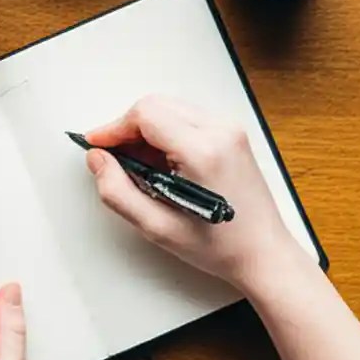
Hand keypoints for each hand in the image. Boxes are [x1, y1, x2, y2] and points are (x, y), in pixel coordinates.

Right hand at [84, 95, 309, 296]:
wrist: (262, 253)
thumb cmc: (221, 246)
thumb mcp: (157, 227)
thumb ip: (117, 191)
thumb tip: (98, 160)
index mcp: (203, 151)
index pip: (145, 115)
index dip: (113, 128)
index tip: (96, 145)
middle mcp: (220, 132)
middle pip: (156, 105)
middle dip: (127, 129)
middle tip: (114, 159)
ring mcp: (230, 130)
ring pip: (170, 109)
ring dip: (145, 131)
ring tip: (140, 167)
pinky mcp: (232, 134)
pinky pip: (186, 118)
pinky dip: (165, 134)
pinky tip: (161, 164)